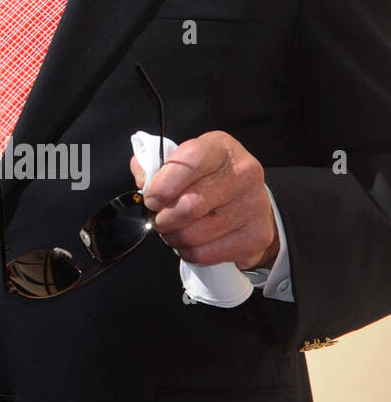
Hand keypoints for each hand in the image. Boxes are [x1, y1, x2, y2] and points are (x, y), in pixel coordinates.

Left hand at [129, 130, 279, 270]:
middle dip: (163, 218)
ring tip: (172, 231)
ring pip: (195, 233)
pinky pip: (207, 253)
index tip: (151, 199)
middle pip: (190, 205)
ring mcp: (254, 205)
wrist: (246, 200)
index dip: (163, 185)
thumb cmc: (206, 178)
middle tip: (158, 219)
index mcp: (220, 148)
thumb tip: (143, 182)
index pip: (190, 162)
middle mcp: (243, 173)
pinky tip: (189, 243)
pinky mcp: (256, 235)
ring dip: (173, 237)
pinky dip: (189, 252)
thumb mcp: (181, 159)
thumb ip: (155, 165)